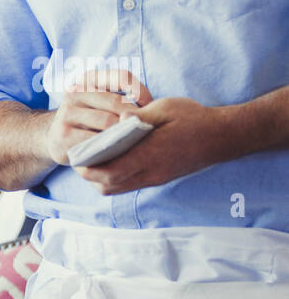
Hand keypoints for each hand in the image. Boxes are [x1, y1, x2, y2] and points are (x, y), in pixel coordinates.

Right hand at [43, 69, 152, 165]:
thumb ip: (122, 98)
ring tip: (133, 140)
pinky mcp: (63, 135)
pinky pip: (94, 140)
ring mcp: (66, 113)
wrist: (55, 139)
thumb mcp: (101, 102)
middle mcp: (74, 92)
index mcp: (87, 80)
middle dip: (133, 116)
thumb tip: (151, 108)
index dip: (140, 91)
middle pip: (115, 101)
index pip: (121, 76)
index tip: (149, 106)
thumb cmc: (88, 120)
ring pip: (107, 121)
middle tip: (145, 129)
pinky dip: (110, 146)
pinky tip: (118, 151)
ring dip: (124, 132)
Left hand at [75, 96, 235, 195]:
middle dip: (89, 175)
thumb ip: (140, 116)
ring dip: (100, 179)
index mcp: (150, 154)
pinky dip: (114, 178)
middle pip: (109, 185)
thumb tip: (118, 118)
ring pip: (117, 189)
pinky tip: (110, 161)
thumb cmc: (194, 118)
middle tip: (79, 159)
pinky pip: (129, 185)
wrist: (223, 136)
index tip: (76, 156)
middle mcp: (151, 172)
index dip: (88, 168)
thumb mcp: (166, 109)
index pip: (110, 172)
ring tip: (92, 160)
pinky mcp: (159, 179)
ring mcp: (155, 178)